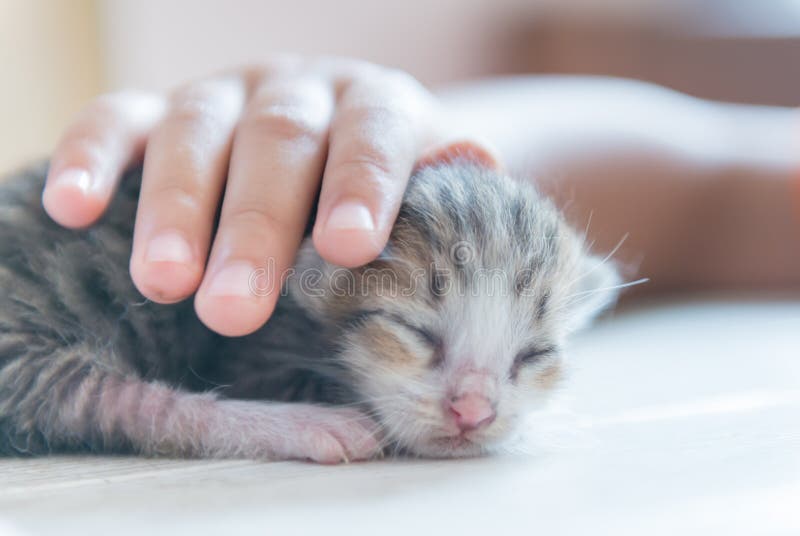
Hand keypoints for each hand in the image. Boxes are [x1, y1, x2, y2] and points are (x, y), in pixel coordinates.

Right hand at [42, 56, 496, 335]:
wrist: (335, 146)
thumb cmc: (383, 198)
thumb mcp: (425, 198)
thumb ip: (446, 193)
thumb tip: (477, 166)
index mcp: (375, 108)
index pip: (373, 136)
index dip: (360, 188)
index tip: (345, 249)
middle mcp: (298, 92)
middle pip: (278, 144)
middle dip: (256, 226)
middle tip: (236, 309)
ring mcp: (222, 95)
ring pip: (193, 133)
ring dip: (175, 208)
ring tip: (163, 282)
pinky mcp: (158, 108)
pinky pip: (114, 119)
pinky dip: (90, 158)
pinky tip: (70, 209)